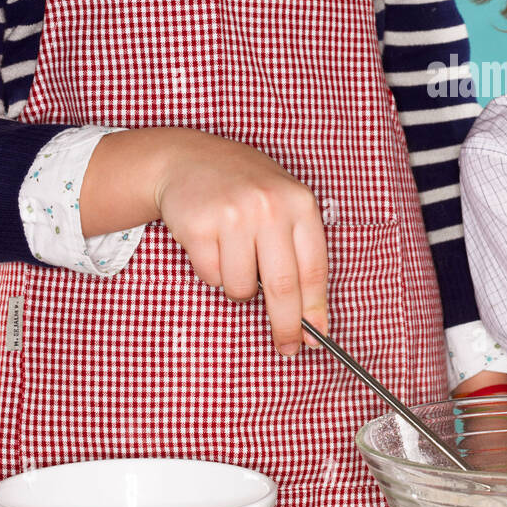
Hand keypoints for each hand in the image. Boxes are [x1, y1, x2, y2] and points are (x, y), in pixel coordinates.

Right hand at [152, 130, 328, 355]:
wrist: (189, 159)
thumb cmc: (245, 190)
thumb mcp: (282, 205)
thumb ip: (297, 252)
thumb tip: (309, 317)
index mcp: (300, 203)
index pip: (314, 269)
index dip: (316, 309)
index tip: (316, 338)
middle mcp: (269, 207)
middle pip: (283, 286)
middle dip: (285, 325)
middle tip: (287, 348)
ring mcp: (233, 215)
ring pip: (241, 287)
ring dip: (238, 286)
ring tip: (234, 254)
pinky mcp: (199, 226)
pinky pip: (211, 277)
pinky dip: (212, 271)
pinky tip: (212, 242)